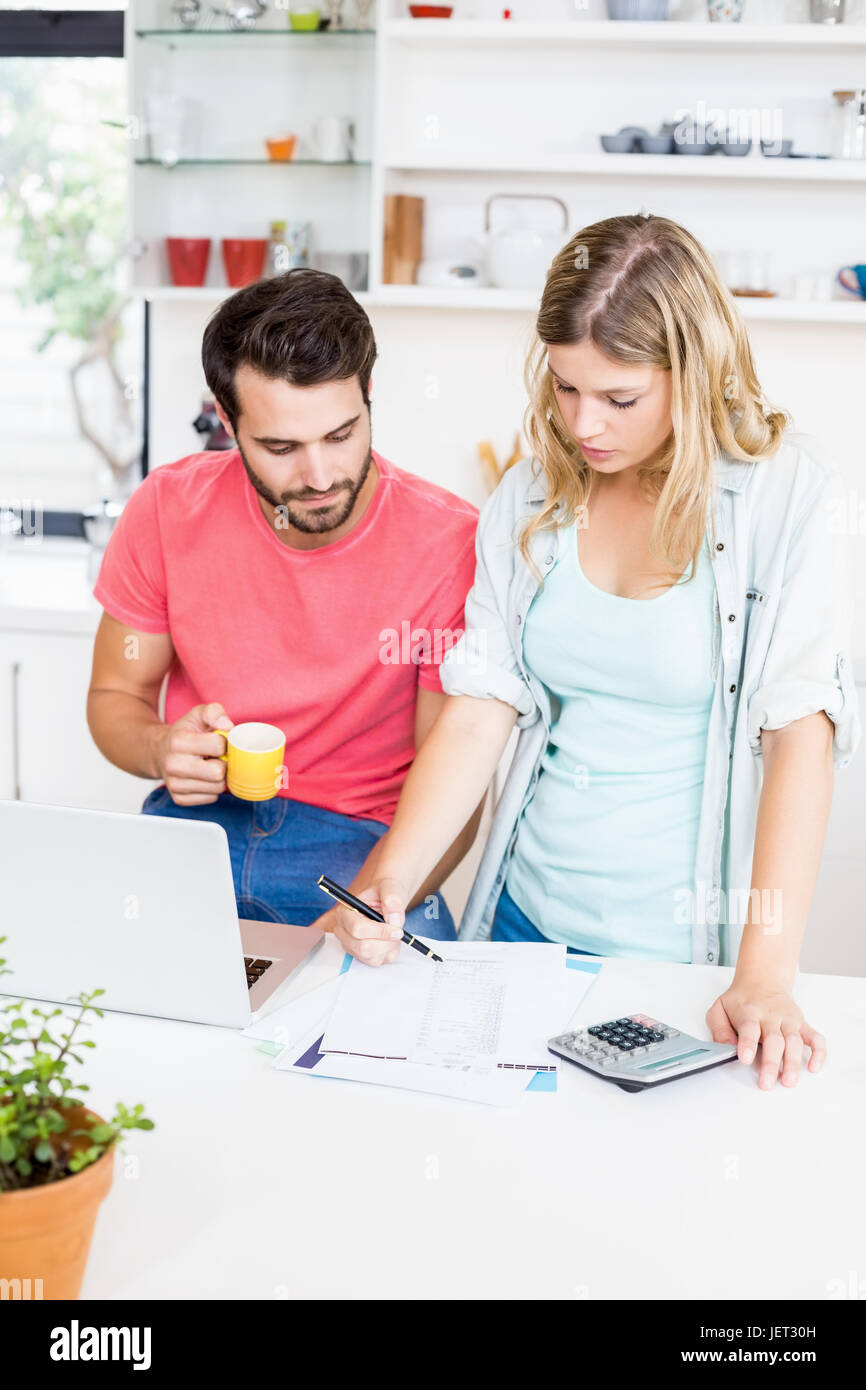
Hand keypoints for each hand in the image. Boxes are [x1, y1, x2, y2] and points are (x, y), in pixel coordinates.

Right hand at [154, 702, 233, 805]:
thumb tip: (227, 726)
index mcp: (179, 741)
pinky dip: (212, 789)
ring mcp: (175, 784)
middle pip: (218, 772)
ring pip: (217, 788)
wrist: (160, 752)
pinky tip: (204, 778)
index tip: (219, 741)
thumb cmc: (184, 733)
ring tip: (210, 766)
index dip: (224, 743)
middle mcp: (174, 764)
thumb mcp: (197, 714)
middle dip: (224, 763)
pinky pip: (211, 798)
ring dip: (220, 777)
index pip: (218, 746)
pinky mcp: (179, 799)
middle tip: (217, 757)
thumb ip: (214, 712)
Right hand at [328, 881, 408, 966]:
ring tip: (393, 931)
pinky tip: (390, 938)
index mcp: (344, 913)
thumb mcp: (390, 888)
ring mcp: (351, 945)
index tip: (398, 930)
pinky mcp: (361, 955)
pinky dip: (389, 952)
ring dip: (388, 947)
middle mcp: (343, 932)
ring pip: (372, 958)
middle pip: (364, 948)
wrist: (386, 898)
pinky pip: (379, 961)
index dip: (380, 932)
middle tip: (398, 931)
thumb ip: (393, 898)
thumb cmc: (384, 892)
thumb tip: (394, 919)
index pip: (358, 929)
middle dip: (386, 942)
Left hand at [706, 982, 826, 1089]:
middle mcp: (771, 1016)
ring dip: (793, 1062)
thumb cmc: (742, 1000)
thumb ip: (719, 1028)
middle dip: (771, 1063)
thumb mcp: (720, 1008)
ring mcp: (789, 1020)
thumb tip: (725, 1046)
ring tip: (789, 1080)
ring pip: (794, 1041)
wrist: (763, 981)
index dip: (747, 1043)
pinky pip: (815, 1037)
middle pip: (774, 1039)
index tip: (745, 1058)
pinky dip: (819, 1052)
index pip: (749, 1028)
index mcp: (749, 1012)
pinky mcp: (802, 1024)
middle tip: (767, 1082)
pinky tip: (814, 1066)